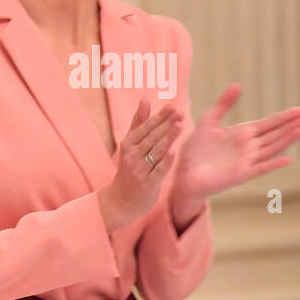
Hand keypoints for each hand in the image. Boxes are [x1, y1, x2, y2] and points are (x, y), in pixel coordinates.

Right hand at [97, 98, 180, 231]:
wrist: (120, 201)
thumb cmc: (128, 170)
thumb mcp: (130, 145)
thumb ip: (138, 122)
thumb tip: (145, 98)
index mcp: (127, 144)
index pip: (146, 127)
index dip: (159, 117)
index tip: (172, 106)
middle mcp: (131, 155)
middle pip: (152, 137)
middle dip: (165, 124)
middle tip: (179, 112)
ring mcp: (139, 170)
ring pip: (155, 151)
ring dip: (167, 138)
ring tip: (179, 125)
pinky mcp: (147, 184)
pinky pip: (158, 171)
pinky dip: (165, 162)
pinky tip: (173, 152)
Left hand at [172, 83, 299, 223]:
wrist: (184, 174)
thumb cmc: (196, 151)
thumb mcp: (208, 122)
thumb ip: (223, 104)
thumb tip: (237, 85)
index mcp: (242, 134)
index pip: (268, 123)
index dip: (285, 117)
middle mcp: (248, 147)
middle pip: (275, 134)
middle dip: (291, 126)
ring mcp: (246, 161)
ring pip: (271, 148)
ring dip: (287, 140)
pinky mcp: (240, 175)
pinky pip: (259, 169)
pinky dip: (273, 164)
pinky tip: (287, 159)